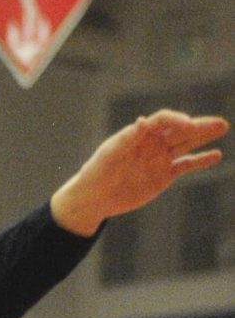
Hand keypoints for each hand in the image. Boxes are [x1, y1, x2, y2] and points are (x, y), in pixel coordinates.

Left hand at [51, 110, 225, 234]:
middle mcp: (153, 143)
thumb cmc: (96, 173)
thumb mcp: (108, 155)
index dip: (177, 120)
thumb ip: (126, 139)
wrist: (95, 198)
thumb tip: (141, 121)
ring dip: (204, 136)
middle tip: (220, 123)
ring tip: (222, 127)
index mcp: (139, 133)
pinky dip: (200, 161)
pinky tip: (216, 155)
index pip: (163, 120)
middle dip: (200, 125)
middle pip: (180, 130)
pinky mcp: (164, 175)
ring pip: (187, 144)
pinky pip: (186, 165)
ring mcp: (160, 158)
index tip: (188, 125)